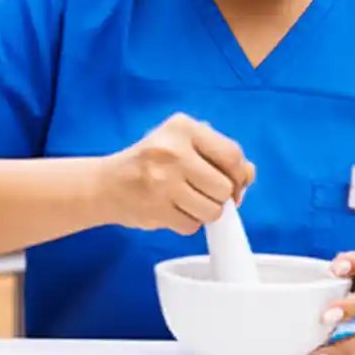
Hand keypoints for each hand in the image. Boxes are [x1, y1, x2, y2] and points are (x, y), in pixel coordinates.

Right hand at [100, 113, 254, 235]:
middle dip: (220, 197)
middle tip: (203, 193)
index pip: (232, 155)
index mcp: (182, 128)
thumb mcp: (183, 144)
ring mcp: (162, 181)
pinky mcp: (155, 209)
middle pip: (224, 187)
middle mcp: (172, 151)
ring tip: (185, 200)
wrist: (105, 184)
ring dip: (204, 212)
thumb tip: (249, 174)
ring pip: (212, 211)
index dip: (239, 175)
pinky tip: (171, 209)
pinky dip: (187, 223)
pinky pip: (192, 226)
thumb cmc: (151, 162)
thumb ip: (219, 154)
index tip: (234, 184)